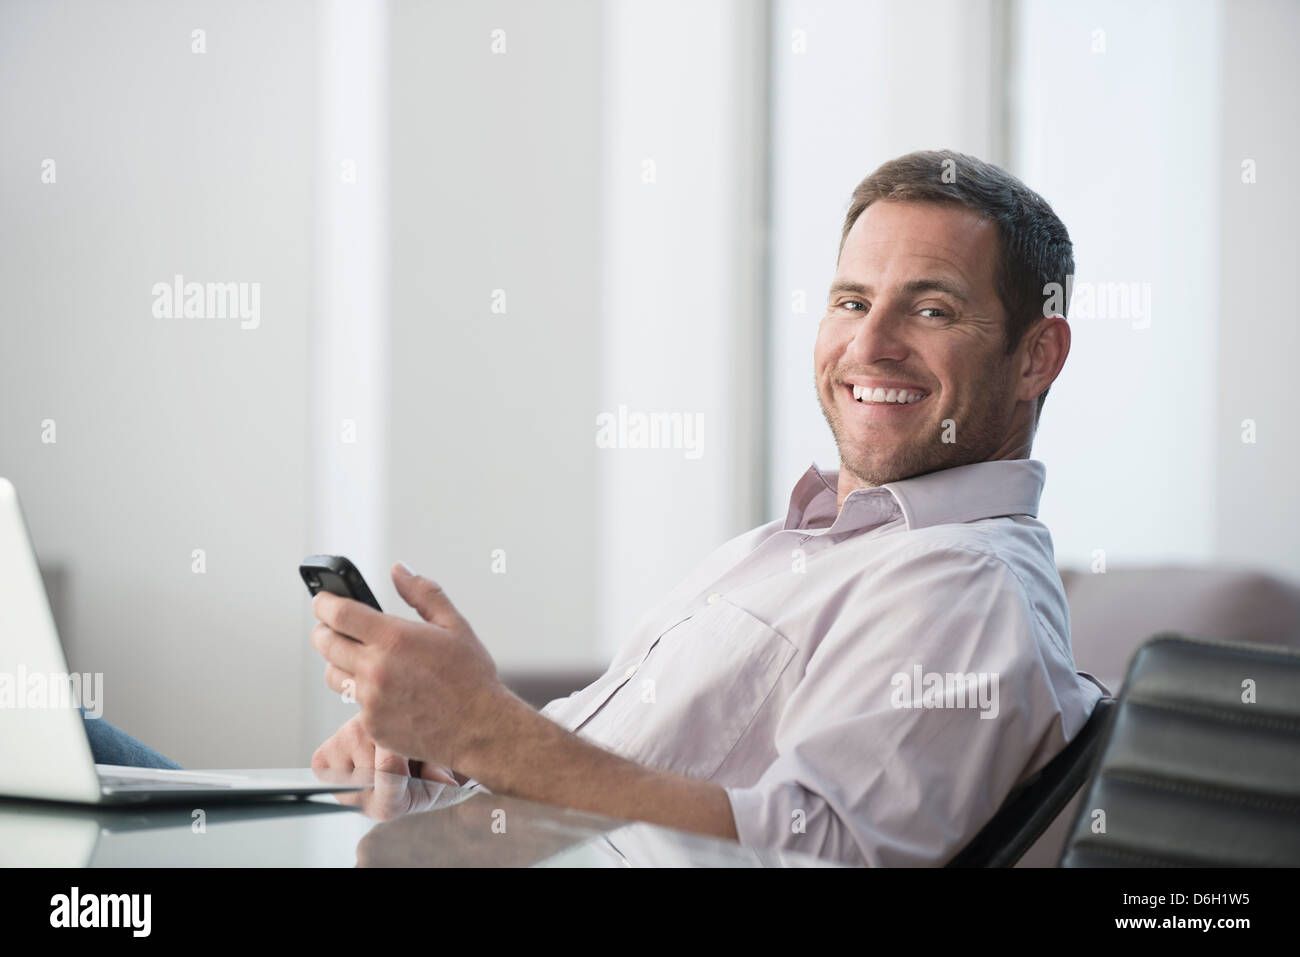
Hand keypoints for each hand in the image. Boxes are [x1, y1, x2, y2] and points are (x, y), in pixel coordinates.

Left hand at [310, 562, 514, 773]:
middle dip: (324, 630)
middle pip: (325, 643)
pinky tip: (385, 690)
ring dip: (339, 662)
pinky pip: (353, 703)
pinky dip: (362, 693)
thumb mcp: (454, 625)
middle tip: (332, 627)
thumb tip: (399, 570)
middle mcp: (376, 669)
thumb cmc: (471, 677)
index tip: (323, 600)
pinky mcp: (371, 725)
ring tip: (360, 659)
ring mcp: (370, 700)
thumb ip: (423, 593)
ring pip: (333, 675)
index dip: (324, 603)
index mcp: (394, 639)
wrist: (480, 729)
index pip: (338, 614)